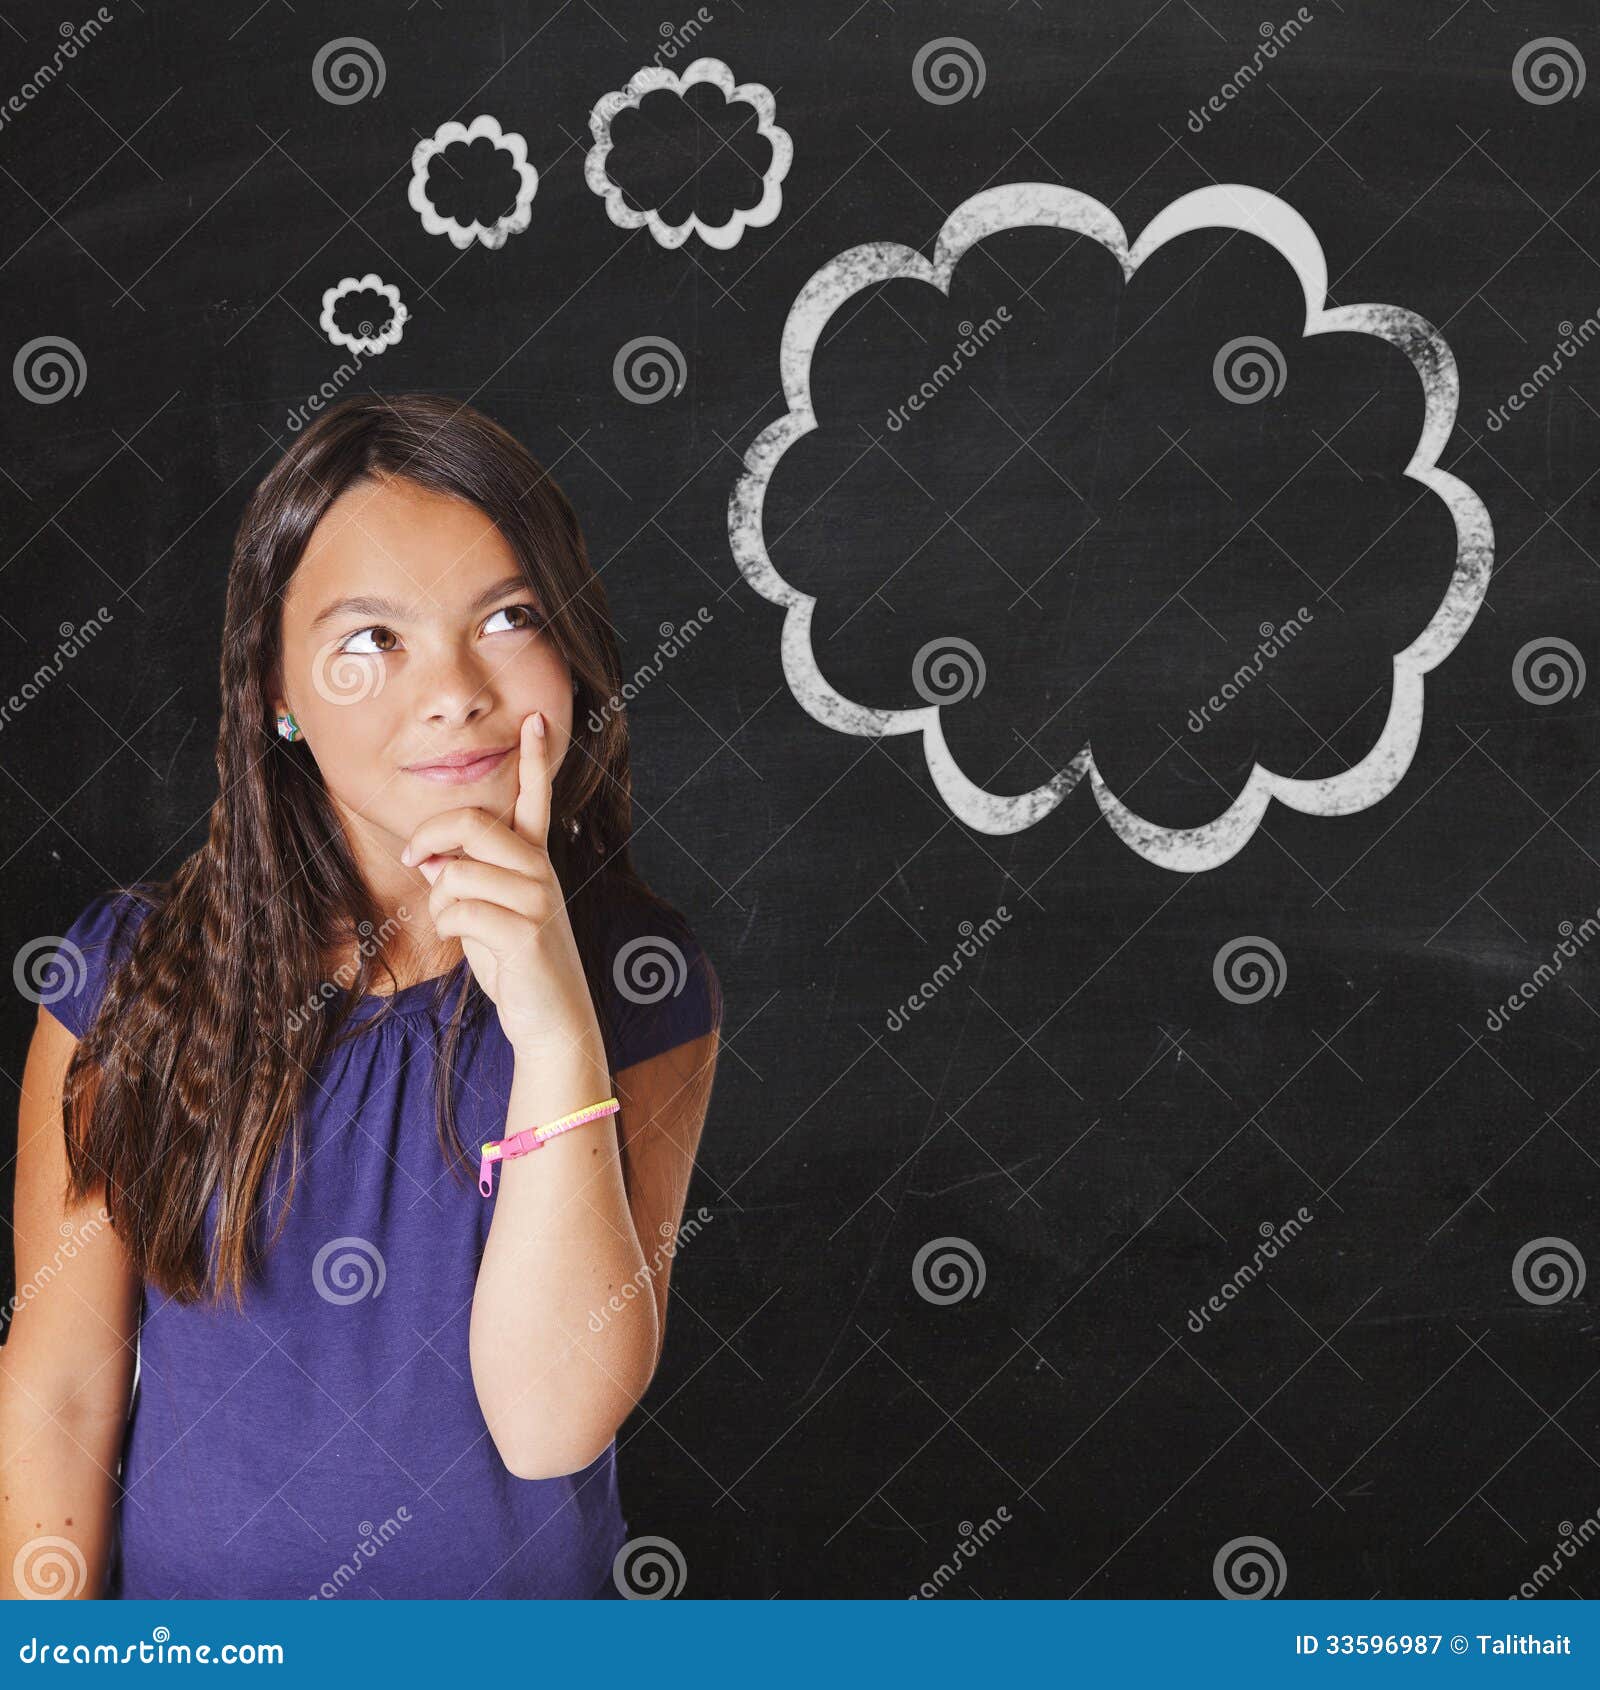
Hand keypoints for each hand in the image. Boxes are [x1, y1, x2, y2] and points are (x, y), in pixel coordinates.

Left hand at [401, 712, 601, 1062]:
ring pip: (455, 873)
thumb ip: (462, 876)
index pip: (537, 797)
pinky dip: (449, 926)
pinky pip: (458, 910)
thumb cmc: (515, 961)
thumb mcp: (484, 911)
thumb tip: (430, 858)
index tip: (534, 717)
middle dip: (429, 837)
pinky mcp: (525, 930)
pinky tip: (471, 943)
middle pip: (471, 823)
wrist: (551, 1017)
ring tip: (461, 924)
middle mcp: (541, 869)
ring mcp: (537, 898)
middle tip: (413, 859)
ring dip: (440, 902)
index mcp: (535, 858)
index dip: (534, 757)